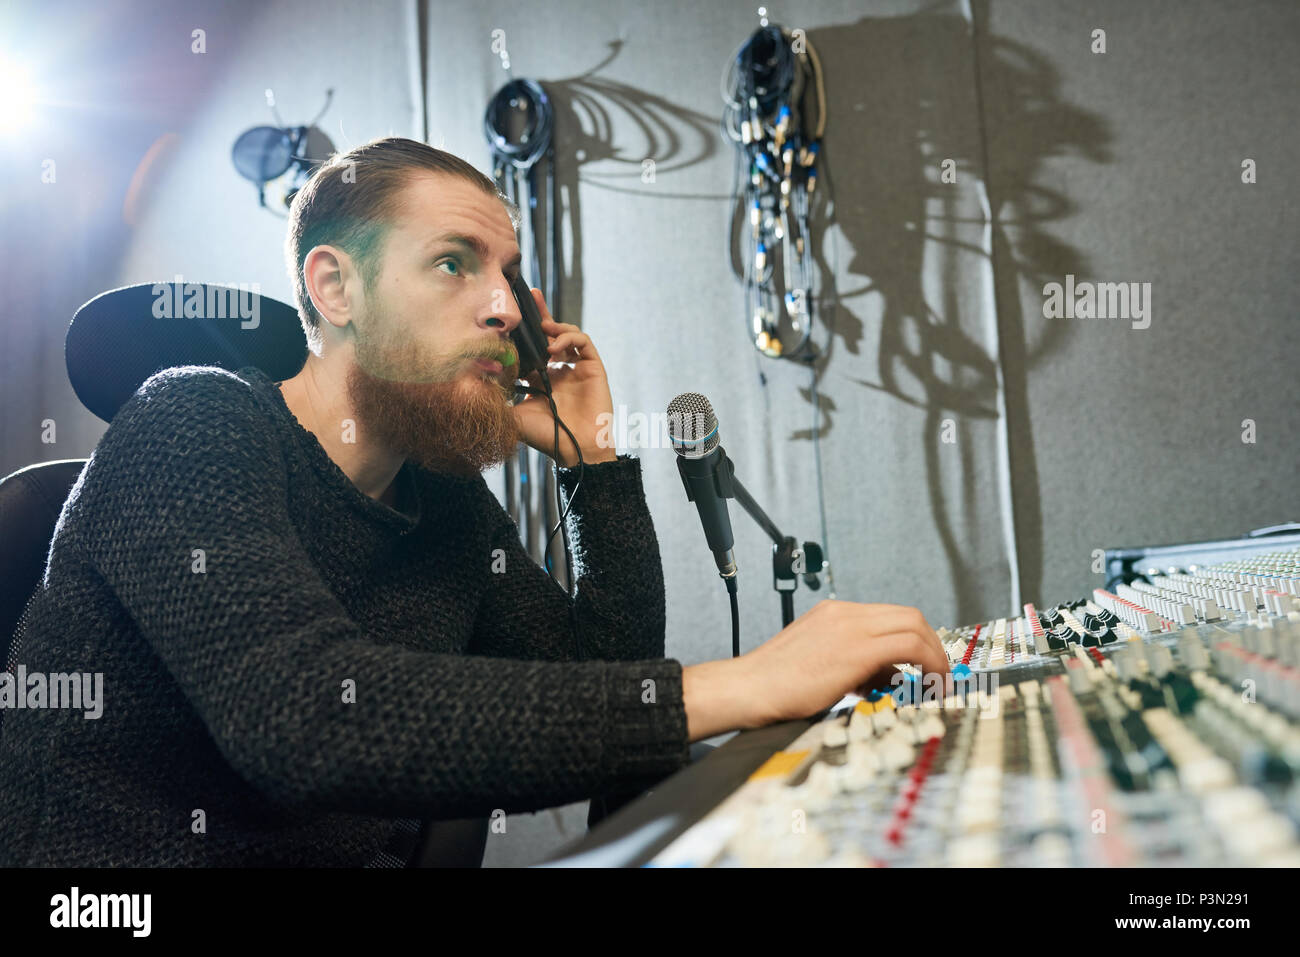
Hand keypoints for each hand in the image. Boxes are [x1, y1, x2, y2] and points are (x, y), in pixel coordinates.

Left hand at [511, 287, 616, 467]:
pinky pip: (583, 342)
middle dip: (540, 315)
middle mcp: (559, 371)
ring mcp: (576, 368)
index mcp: (541, 380)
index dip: (522, 333)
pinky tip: (554, 346)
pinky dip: (569, 338)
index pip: (530, 349)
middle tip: (531, 296)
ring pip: (569, 335)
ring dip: (556, 327)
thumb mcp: (513, 416)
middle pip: (549, 335)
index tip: (510, 317)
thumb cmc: (547, 436)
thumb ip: (497, 401)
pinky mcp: (593, 368)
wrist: (576, 449)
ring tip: (543, 329)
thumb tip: (469, 388)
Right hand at [682, 600, 951, 741]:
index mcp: (833, 613)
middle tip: (938, 671)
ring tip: (937, 680)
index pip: (889, 615)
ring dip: (934, 653)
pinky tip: (927, 683)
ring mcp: (849, 627)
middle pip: (908, 615)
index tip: (923, 660)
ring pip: (913, 625)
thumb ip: (852, 662)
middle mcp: (843, 613)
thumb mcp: (818, 662)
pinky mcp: (855, 649)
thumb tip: (885, 675)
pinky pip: (908, 645)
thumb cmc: (775, 684)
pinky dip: (928, 662)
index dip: (915, 637)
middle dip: (932, 644)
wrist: (749, 688)